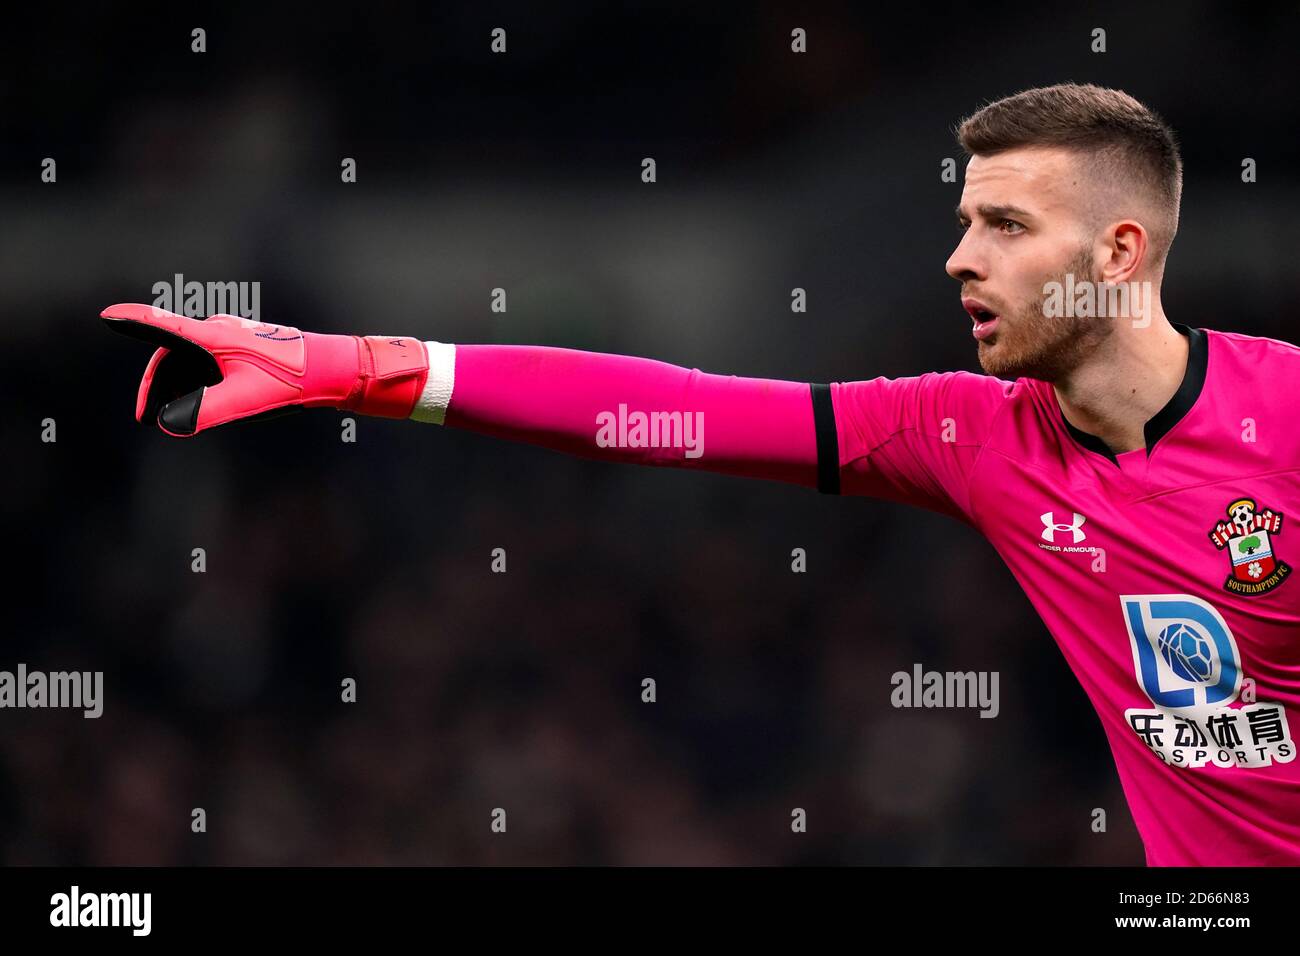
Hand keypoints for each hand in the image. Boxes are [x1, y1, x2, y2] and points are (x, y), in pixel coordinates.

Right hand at [100, 304, 428, 436]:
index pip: (164, 325)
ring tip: (166, 418)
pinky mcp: (242, 351)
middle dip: (156, 385)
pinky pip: (208, 365)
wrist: (330, 369)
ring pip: (190, 361)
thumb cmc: (290, 379)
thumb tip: (171, 424)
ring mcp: (231, 341)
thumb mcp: (246, 399)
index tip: (107, 314)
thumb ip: (207, 411)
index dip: (134, 320)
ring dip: (176, 388)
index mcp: (214, 338)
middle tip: (145, 417)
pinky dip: (195, 384)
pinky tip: (195, 407)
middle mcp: (219, 333)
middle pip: (172, 353)